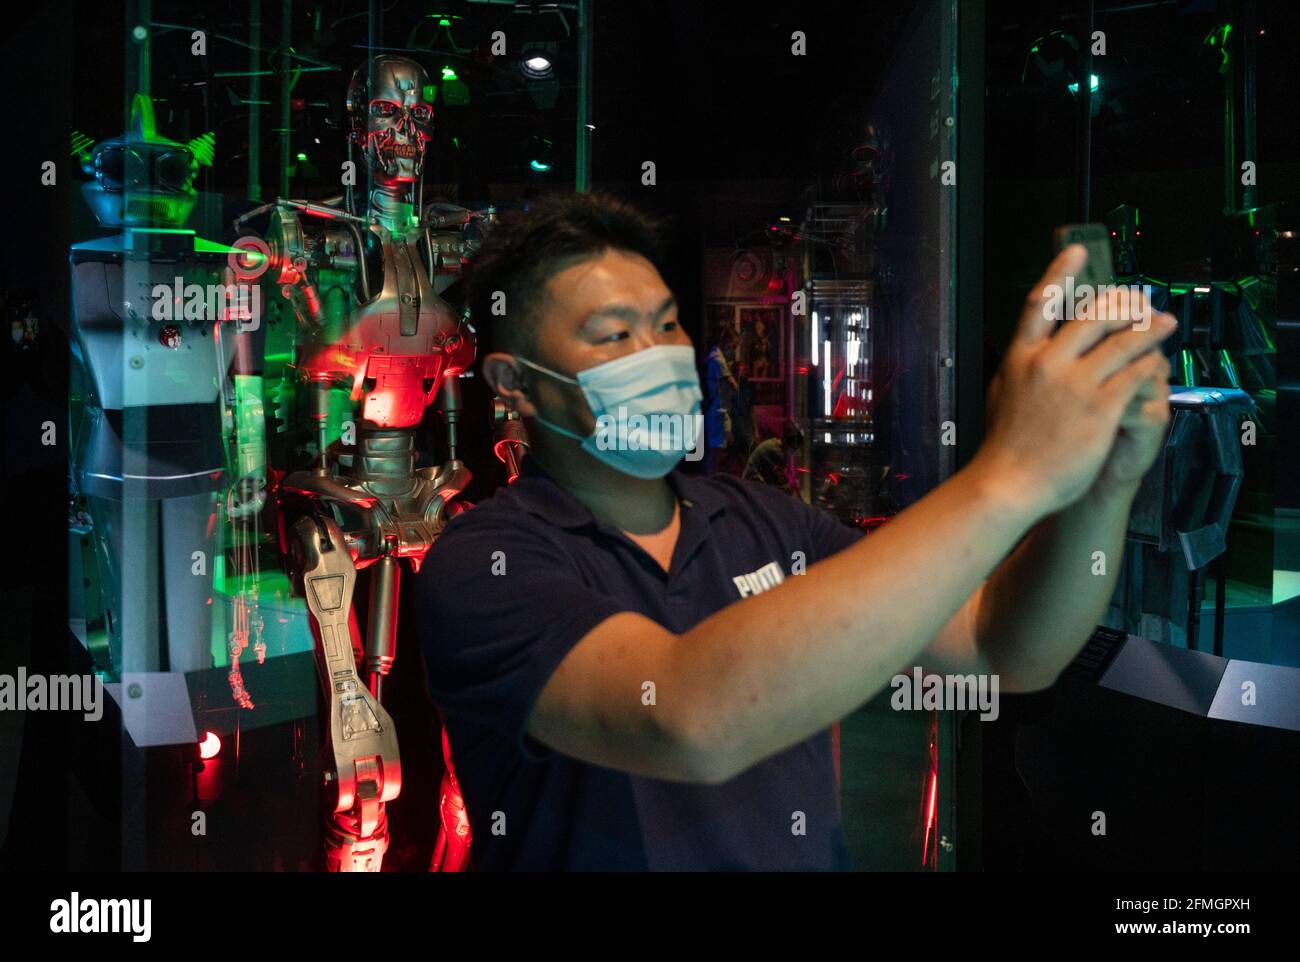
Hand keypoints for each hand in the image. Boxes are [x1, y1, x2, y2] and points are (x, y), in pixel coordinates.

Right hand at [973, 244, 1176, 517]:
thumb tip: (1028, 349)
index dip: (1060, 273)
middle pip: (1093, 315)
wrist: (1009, 483)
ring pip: (1123, 341)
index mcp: (1020, 357)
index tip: (1077, 252)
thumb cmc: (1004, 447)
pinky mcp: (1101, 407)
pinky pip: (1135, 373)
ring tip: (1166, 322)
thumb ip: (1019, 368)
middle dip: (1123, 303)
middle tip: (1140, 299)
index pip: (1040, 303)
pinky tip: (1159, 360)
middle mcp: (1048, 363)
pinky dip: (1150, 362)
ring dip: (1150, 328)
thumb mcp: (1001, 394)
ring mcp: (1076, 384)